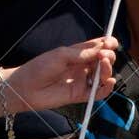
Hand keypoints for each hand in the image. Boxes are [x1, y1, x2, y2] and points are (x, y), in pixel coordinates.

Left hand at [4, 37, 118, 111]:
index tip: (112, 43)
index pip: (98, 47)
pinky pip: (98, 93)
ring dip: (108, 70)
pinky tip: (108, 82)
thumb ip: (83, 53)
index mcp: (78, 53)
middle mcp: (82, 66)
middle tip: (102, 56)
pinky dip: (107, 88)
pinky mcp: (80, 95)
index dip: (107, 44)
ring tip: (103, 65)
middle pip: (104, 61)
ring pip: (103, 76)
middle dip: (108, 56)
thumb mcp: (62, 54)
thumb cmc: (40, 67)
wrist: (26, 87)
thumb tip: (102, 50)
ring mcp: (82, 81)